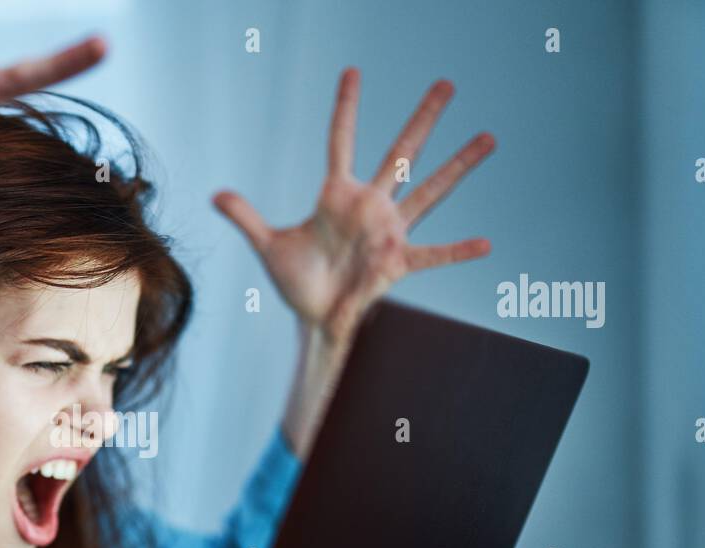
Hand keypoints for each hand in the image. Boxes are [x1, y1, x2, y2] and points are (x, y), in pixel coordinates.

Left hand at [213, 68, 494, 347]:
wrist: (314, 319)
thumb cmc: (296, 281)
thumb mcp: (268, 246)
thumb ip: (246, 218)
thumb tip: (215, 195)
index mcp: (337, 196)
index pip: (341, 141)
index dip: (346, 108)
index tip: (353, 72)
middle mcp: (370, 205)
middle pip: (401, 153)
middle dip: (423, 119)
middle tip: (447, 83)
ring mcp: (388, 232)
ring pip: (429, 192)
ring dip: (459, 167)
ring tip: (489, 138)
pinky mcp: (397, 263)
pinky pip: (434, 255)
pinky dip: (458, 251)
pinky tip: (486, 244)